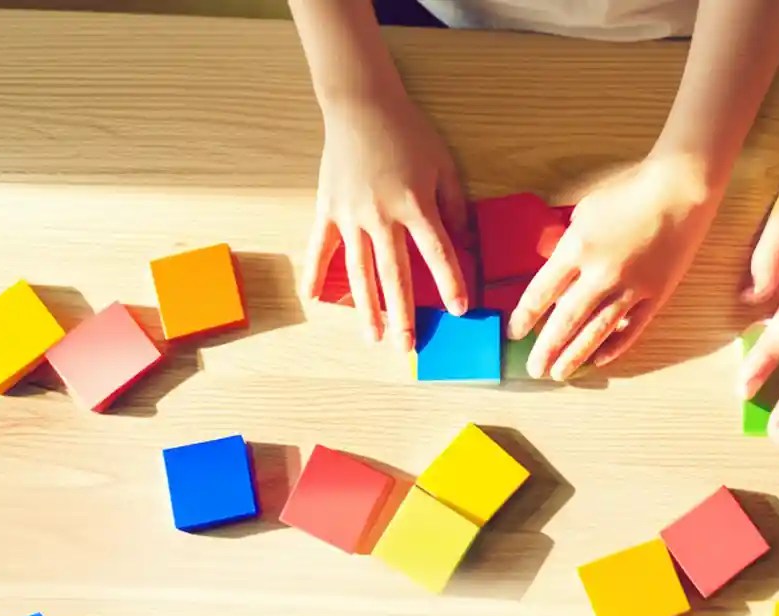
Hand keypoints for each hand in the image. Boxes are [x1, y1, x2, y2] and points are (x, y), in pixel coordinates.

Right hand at [301, 92, 469, 347]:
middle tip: (408, 347)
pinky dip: (315, 272)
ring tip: (372, 337)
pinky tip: (313, 299)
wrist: (360, 105)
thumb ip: (453, 207)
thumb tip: (465, 244)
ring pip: (359, 271)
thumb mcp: (442, 165)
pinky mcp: (327, 209)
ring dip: (366, 307)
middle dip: (403, 314)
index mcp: (414, 204)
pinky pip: (320, 247)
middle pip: (394, 274)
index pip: (436, 252)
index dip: (450, 282)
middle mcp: (381, 215)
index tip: (458, 310)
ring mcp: (350, 215)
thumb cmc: (407, 133)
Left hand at [507, 155, 719, 379]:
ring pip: (596, 331)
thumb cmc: (631, 192)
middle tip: (534, 368)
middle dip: (546, 348)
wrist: (680, 191)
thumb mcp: (585, 210)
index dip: (525, 316)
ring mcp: (630, 287)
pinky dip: (614, 347)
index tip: (514, 332)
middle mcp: (600, 273)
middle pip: (566, 320)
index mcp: (577, 248)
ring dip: (575, 355)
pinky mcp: (655, 295)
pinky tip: (599, 360)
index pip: (542, 291)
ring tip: (560, 373)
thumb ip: (567, 240)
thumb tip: (552, 261)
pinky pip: (632, 328)